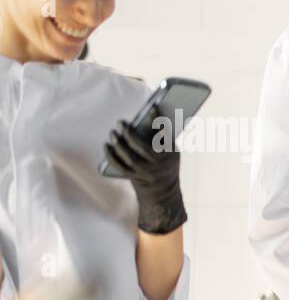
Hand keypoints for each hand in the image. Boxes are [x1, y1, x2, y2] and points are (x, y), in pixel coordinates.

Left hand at [103, 108, 186, 234]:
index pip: (165, 136)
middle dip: (130, 134)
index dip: (158, 121)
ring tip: (113, 133)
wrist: (163, 192)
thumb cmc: (166, 164)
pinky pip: (119, 166)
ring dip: (119, 144)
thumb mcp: (171, 152)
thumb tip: (148, 116)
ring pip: (129, 158)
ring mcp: (145, 173)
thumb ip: (161, 137)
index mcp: (170, 155)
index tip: (153, 107)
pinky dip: (111, 155)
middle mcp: (158, 165)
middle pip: (142, 148)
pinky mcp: (133, 178)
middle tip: (121, 123)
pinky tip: (107, 145)